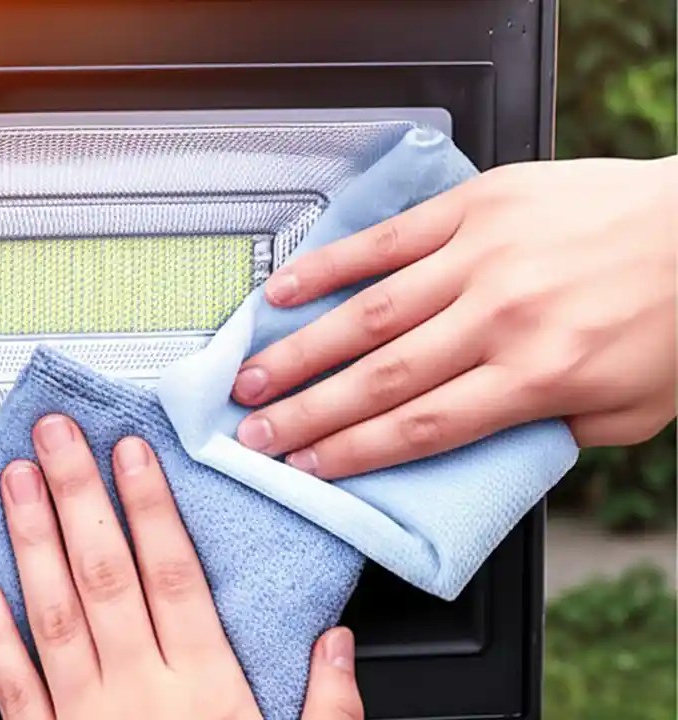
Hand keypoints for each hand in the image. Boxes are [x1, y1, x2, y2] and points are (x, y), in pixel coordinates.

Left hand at [0, 415, 363, 719]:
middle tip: (55, 436)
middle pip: (104, 574)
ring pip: (53, 613)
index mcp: (205, 692)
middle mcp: (138, 695)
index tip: (131, 453)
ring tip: (14, 481)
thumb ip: (327, 709)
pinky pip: (12, 687)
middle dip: (77, 496)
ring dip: (29, 540)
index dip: (149, 507)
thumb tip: (336, 642)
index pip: (172, 576)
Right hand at [232, 155, 677, 478]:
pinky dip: (330, 266)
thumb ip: (550, 434)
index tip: (306, 469)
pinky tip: (285, 289)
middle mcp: (502, 318)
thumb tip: (481, 446)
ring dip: (300, 351)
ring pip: (369, 315)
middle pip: (379, 379)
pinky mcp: (475, 207)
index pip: (421, 429)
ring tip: (250, 378)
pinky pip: (387, 240)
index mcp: (539, 375)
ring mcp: (482, 258)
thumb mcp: (629, 410)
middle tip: (252, 435)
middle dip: (306, 414)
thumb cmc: (676, 316)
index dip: (352, 455)